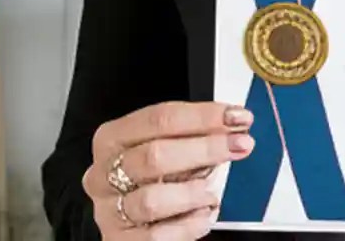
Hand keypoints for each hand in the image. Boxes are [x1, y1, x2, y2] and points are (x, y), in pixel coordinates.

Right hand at [83, 101, 255, 239]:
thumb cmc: (151, 177)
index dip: (202, 116)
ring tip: (211, 192)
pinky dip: (188, 225)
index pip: (159, 119)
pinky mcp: (121, 240)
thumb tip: (234, 123)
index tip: (237, 117)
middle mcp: (104, 173)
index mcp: (113, 138)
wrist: (132, 221)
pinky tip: (204, 215)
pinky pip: (157, 236)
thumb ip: (193, 135)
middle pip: (154, 156)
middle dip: (205, 149)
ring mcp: (109, 210)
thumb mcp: (167, 147)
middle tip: (240, 145)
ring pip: (152, 200)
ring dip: (191, 193)